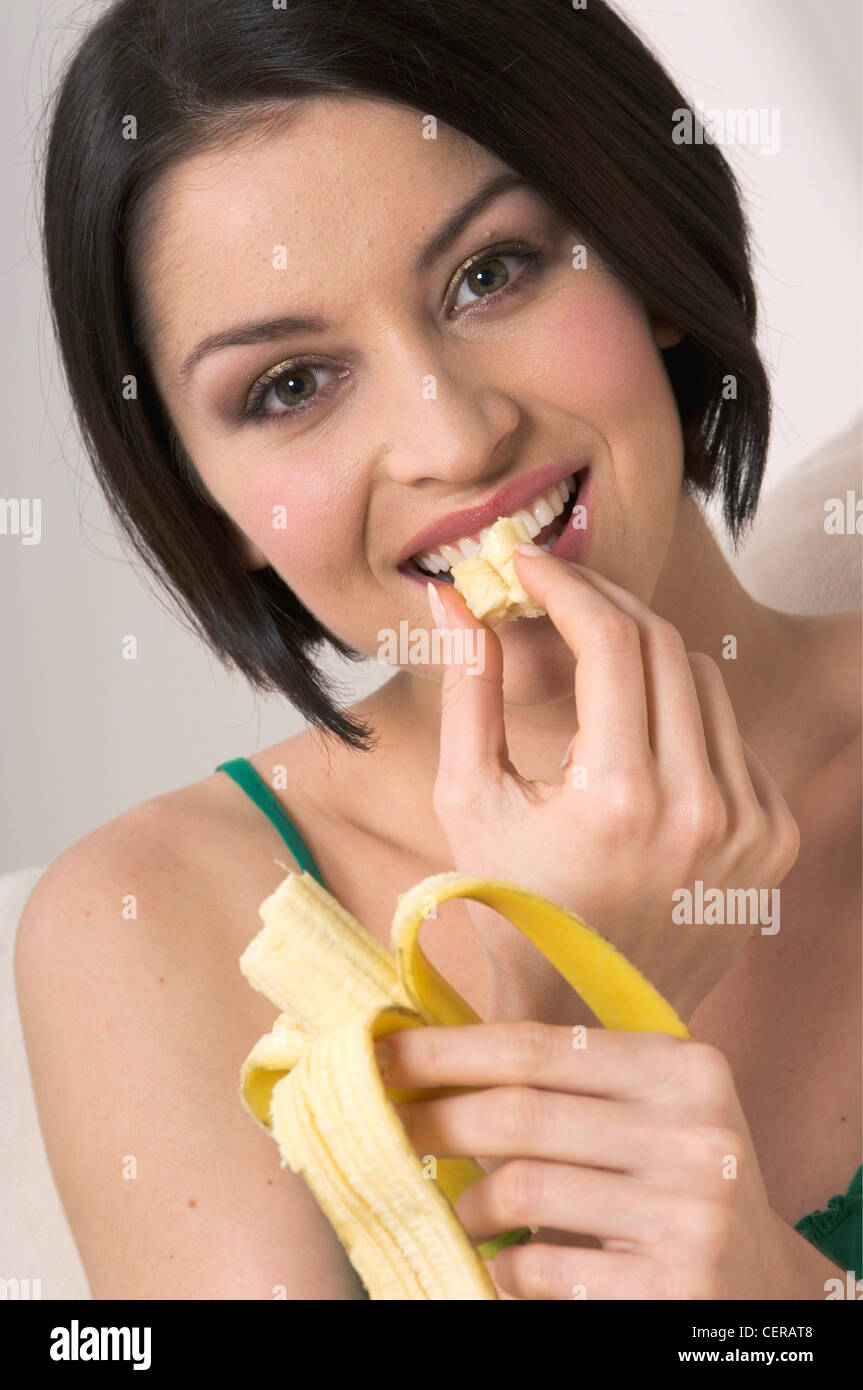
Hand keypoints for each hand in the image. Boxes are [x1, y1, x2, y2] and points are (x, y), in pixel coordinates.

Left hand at [377, 1021, 835, 1299]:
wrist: (764, 1293)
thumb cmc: (681, 1183)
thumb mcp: (655, 1111)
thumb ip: (571, 1080)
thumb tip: (428, 1056)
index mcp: (684, 1069)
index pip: (535, 1048)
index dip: (445, 1051)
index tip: (379, 1055)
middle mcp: (695, 1134)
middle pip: (517, 1114)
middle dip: (431, 1120)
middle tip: (380, 1128)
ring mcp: (689, 1216)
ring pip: (519, 1190)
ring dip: (464, 1205)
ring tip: (455, 1211)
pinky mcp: (671, 1289)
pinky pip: (540, 1269)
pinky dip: (501, 1268)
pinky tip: (498, 1264)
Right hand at [431, 551, 799, 1019]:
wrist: (587, 1013)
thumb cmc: (512, 910)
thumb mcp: (469, 801)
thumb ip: (468, 691)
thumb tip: (455, 599)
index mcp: (620, 798)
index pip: (611, 642)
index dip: (566, 586)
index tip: (528, 566)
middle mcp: (700, 808)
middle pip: (665, 645)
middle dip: (604, 606)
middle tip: (556, 598)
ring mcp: (749, 827)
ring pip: (704, 682)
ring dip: (644, 659)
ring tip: (590, 675)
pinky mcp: (774, 841)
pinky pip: (730, 737)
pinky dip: (682, 719)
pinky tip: (637, 747)